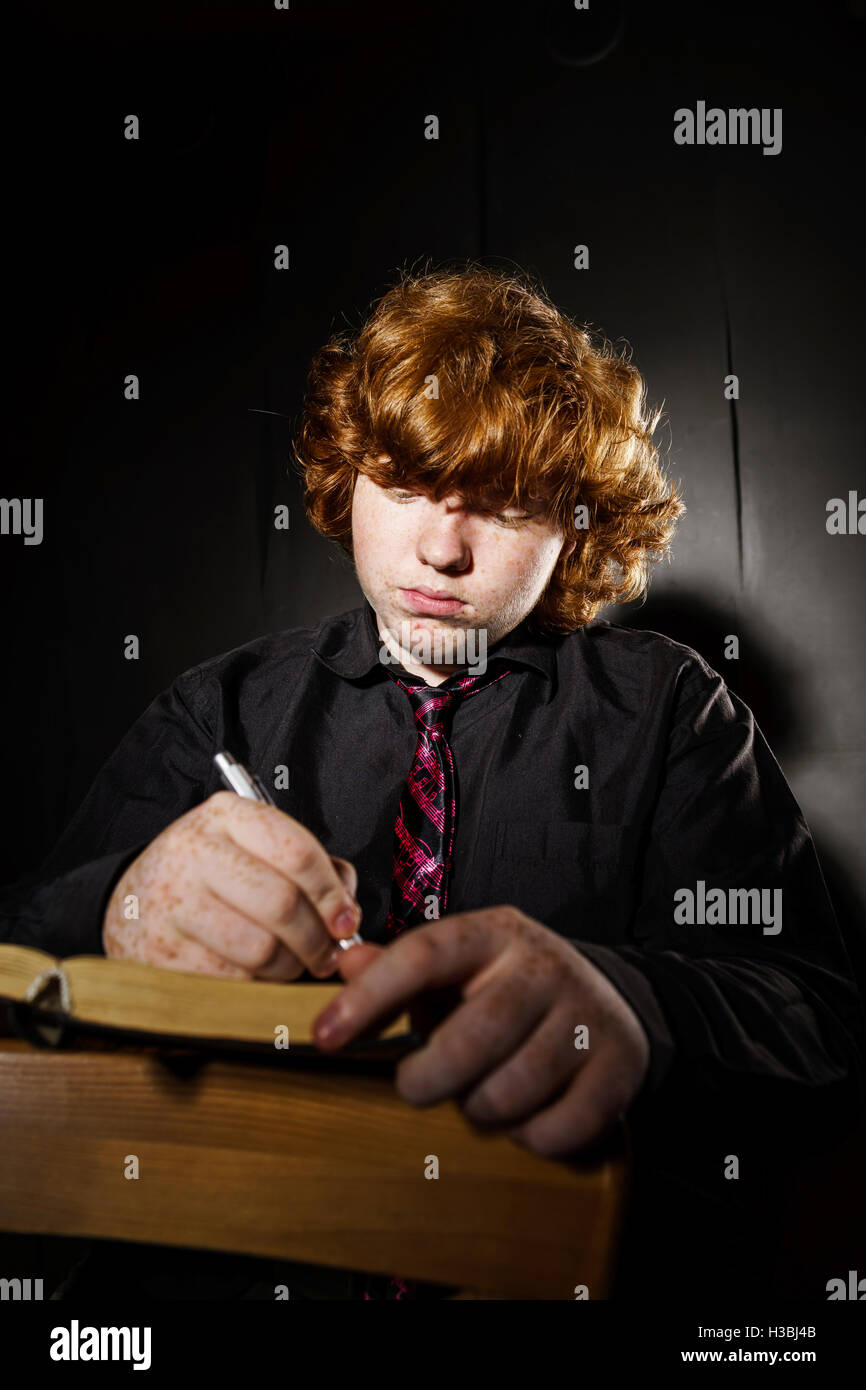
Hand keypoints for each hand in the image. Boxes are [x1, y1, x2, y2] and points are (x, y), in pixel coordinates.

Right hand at [102, 791, 361, 979]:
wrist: (132, 904)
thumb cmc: (212, 878)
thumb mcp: (254, 849)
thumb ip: (310, 869)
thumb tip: (346, 911)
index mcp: (226, 816)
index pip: (296, 852)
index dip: (332, 893)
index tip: (346, 920)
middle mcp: (194, 852)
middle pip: (281, 904)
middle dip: (317, 939)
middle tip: (326, 953)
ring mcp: (172, 903)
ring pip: (260, 949)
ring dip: (289, 967)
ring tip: (290, 964)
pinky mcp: (160, 952)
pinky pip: (231, 980)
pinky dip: (255, 984)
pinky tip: (254, 974)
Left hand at [313, 905, 650, 1156]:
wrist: (610, 997)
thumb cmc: (509, 987)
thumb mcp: (458, 965)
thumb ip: (398, 968)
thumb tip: (344, 961)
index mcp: (492, 933)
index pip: (422, 955)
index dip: (369, 997)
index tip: (325, 1037)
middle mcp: (542, 966)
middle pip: (470, 1038)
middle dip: (428, 1079)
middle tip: (416, 1086)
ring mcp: (586, 1015)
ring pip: (512, 1090)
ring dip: (481, 1109)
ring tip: (479, 1094)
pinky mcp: (618, 1064)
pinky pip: (556, 1128)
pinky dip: (529, 1137)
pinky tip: (525, 1115)